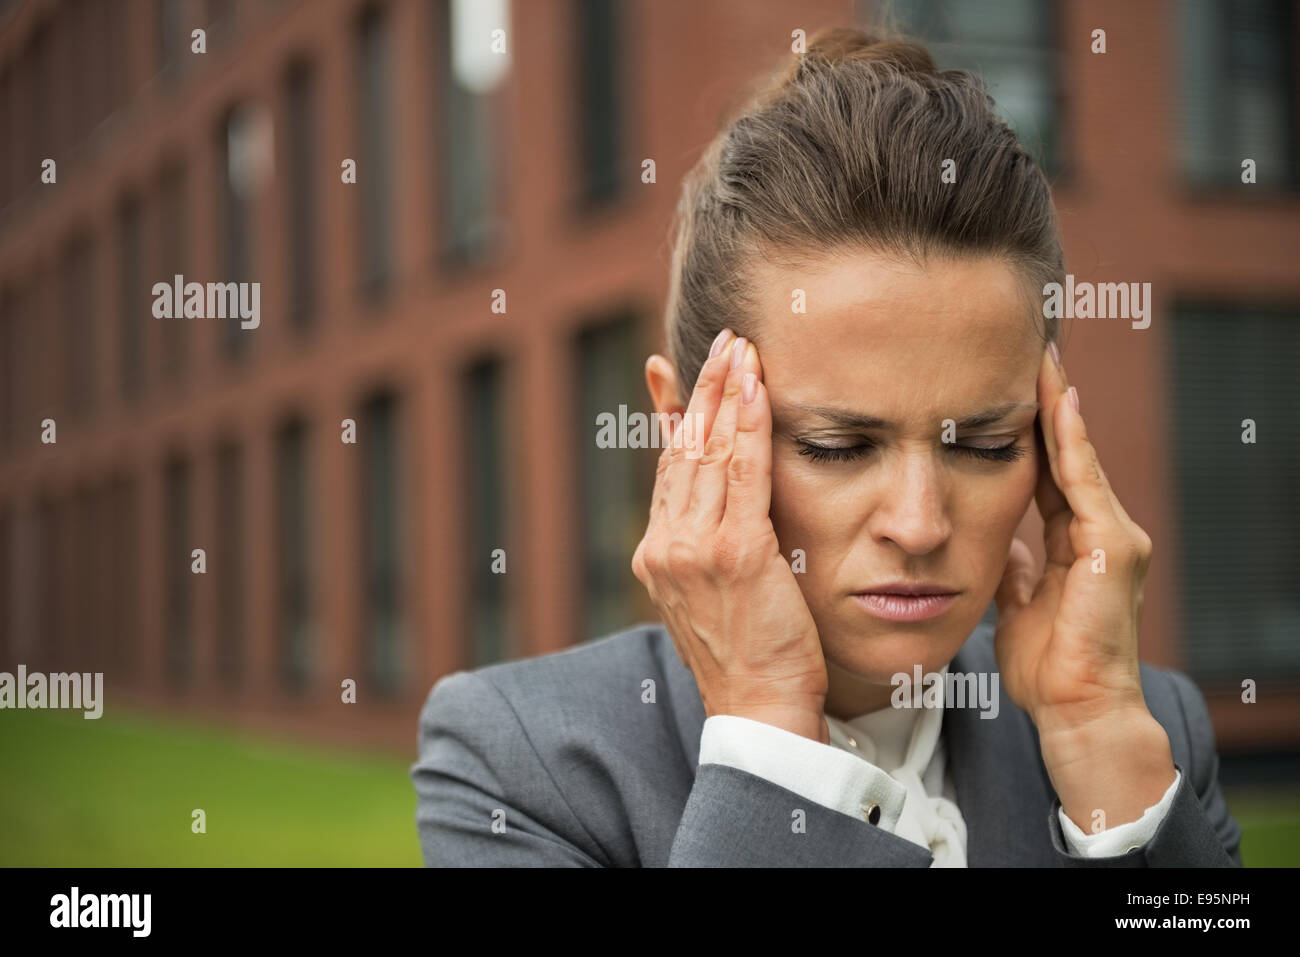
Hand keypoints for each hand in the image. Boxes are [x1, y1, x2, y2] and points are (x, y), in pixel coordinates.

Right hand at [632, 329, 829, 743]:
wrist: (758, 713)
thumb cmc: (748, 657)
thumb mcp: (716, 595)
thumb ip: (711, 543)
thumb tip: (722, 510)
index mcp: (658, 554)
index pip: (669, 467)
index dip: (677, 415)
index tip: (679, 371)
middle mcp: (665, 545)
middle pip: (683, 450)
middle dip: (703, 390)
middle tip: (724, 341)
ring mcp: (693, 548)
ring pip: (708, 452)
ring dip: (726, 393)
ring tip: (742, 349)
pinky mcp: (733, 553)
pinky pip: (742, 473)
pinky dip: (748, 424)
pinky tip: (757, 388)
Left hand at [993, 345, 1175, 829]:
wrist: (1076, 710)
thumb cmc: (1048, 667)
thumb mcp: (1020, 605)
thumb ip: (1017, 571)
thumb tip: (1001, 549)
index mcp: (1075, 544)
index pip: (1051, 475)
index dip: (1033, 434)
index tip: (1012, 393)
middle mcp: (1100, 532)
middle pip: (1068, 456)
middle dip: (1050, 407)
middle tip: (1032, 354)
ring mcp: (1113, 538)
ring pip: (1080, 460)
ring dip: (1061, 410)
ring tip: (1044, 361)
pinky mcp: (1112, 547)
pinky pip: (1084, 484)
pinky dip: (1070, 444)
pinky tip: (1058, 405)